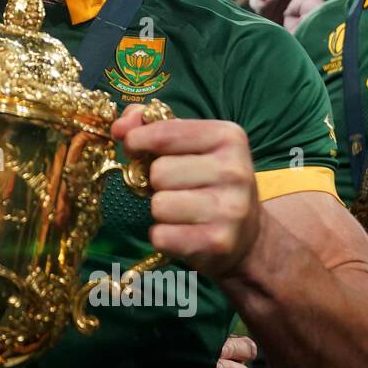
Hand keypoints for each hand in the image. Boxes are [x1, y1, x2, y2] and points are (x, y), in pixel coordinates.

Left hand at [112, 105, 260, 278]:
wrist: (247, 234)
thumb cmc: (207, 180)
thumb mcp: (188, 144)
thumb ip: (151, 125)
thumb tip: (119, 127)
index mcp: (228, 137)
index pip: (164, 133)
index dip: (137, 141)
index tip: (135, 148)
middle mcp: (234, 171)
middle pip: (158, 172)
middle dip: (156, 182)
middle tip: (176, 188)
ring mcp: (230, 209)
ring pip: (159, 205)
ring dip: (160, 210)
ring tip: (182, 211)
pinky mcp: (219, 242)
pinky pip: (161, 236)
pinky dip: (163, 236)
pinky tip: (183, 232)